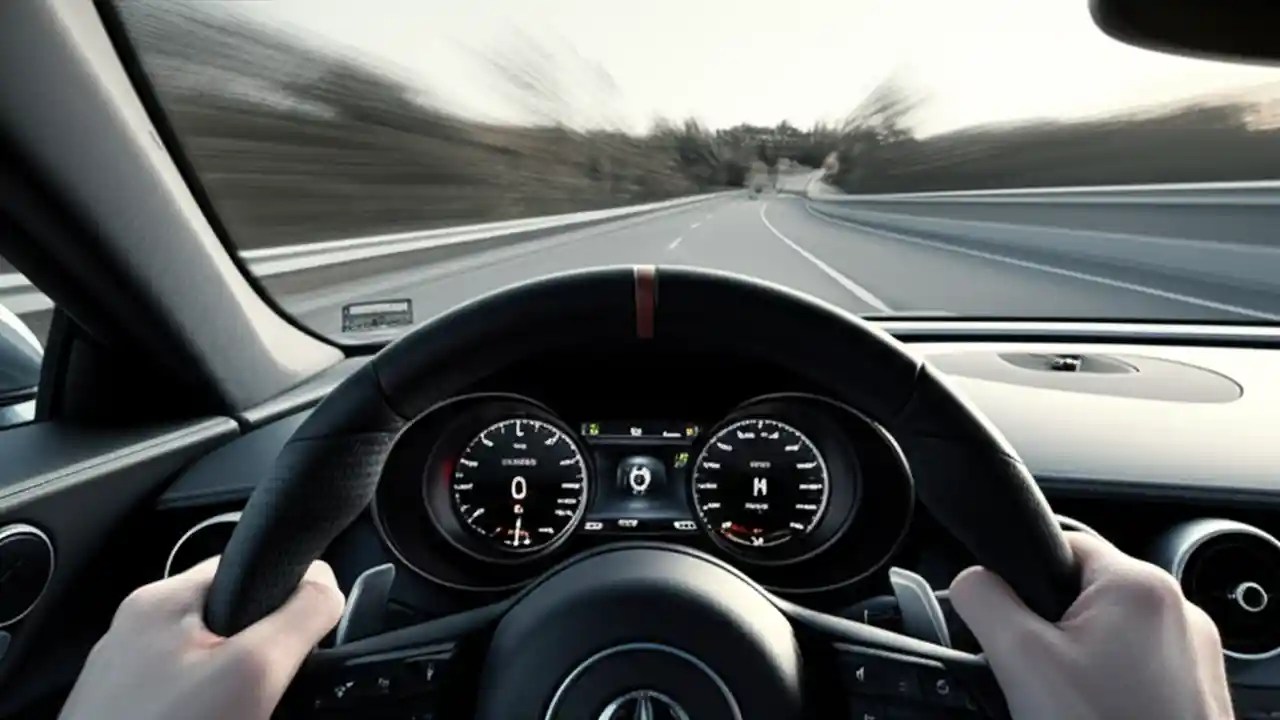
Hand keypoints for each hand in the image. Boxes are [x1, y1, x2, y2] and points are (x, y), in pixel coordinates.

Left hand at [60, 557, 344, 719]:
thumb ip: (299, 617)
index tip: (290, 644)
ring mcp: (123, 680)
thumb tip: (326, 582)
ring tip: (235, 715)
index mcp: (158, 601)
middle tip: (259, 694)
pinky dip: (206, 711)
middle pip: (229, 623)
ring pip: (207, 667)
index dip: (283, 600)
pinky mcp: (125, 714)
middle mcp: (133, 633)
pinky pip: (185, 699)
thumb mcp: (254, 671)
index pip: (245, 567)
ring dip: (232, 689)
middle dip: (255, 655)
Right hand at [950, 531, 1231, 719]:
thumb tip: (970, 579)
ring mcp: (1192, 653)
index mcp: (1139, 584)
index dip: (1023, 582)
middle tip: (1041, 678)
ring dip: (1078, 661)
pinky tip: (1096, 714)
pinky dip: (1107, 685)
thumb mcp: (1019, 660)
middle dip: (1051, 632)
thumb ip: (983, 601)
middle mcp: (1177, 610)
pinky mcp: (1194, 690)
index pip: (1060, 545)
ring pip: (1107, 635)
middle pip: (1081, 595)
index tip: (1017, 628)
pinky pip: (1134, 667)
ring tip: (1071, 704)